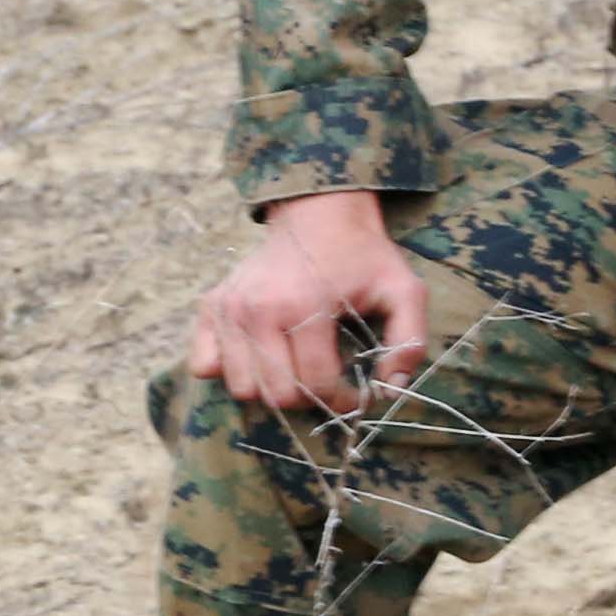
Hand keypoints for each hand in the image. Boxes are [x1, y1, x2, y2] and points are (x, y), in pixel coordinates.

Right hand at [185, 190, 432, 418]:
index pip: (316, 384)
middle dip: (308, 399)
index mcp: (304, 306)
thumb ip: (409, 342)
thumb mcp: (404, 291)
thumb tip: (392, 390)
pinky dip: (232, 371)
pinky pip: (205, 365)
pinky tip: (260, 357)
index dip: (341, 401)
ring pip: (241, 387)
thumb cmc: (363, 256)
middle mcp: (258, 309)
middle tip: (326, 383)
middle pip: (276, 393)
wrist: (317, 214)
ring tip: (295, 370)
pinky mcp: (212, 306)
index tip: (355, 393)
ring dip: (271, 388)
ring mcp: (229, 308)